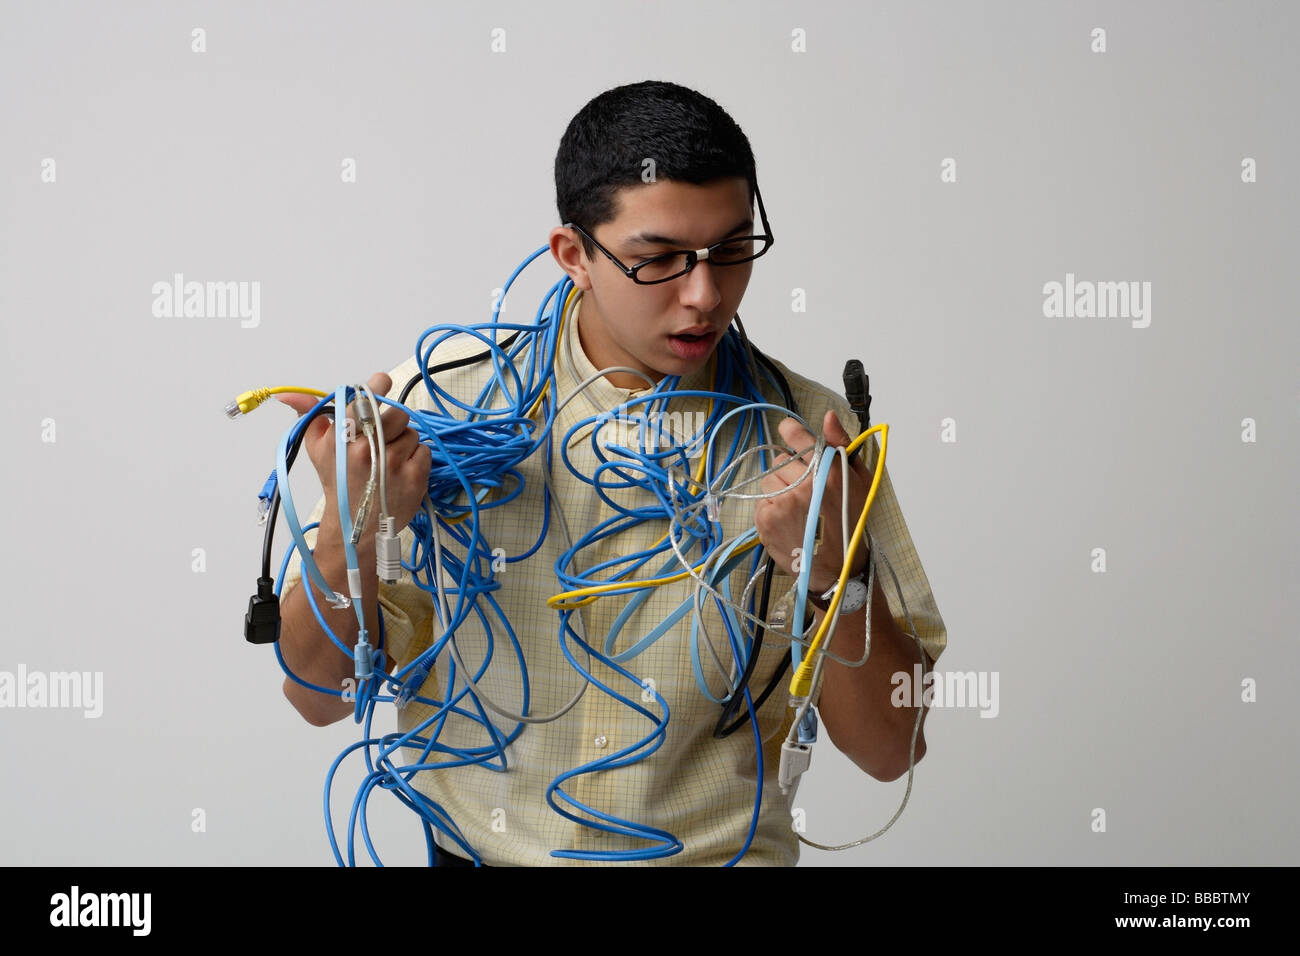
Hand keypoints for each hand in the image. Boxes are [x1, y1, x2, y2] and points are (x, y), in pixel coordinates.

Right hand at [276, 372, 431, 536]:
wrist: (352, 524)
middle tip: (383, 437)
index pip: (365, 400)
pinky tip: (399, 471)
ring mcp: (393, 464)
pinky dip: (416, 458)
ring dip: (402, 443)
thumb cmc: (337, 481)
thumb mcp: (317, 448)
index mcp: (342, 438)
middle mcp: (367, 449)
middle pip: (397, 414)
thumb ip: (311, 414)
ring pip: (411, 432)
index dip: (376, 387)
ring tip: (387, 460)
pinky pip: (423, 450)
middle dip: (393, 422)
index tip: (382, 382)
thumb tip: (290, 395)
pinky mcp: (414, 477)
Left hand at [753, 411, 871, 594]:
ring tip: (797, 509)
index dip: (791, 431)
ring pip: (768, 480)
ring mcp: (783, 502)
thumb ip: (841, 446)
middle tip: (805, 492)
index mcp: (828, 472)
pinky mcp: (767, 518)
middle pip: (780, 460)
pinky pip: (762, 500)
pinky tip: (788, 522)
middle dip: (790, 471)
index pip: (799, 438)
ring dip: (779, 490)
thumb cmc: (851, 523)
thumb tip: (827, 415)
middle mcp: (804, 484)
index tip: (788, 430)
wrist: (837, 568)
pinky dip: (772, 508)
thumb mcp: (858, 482)